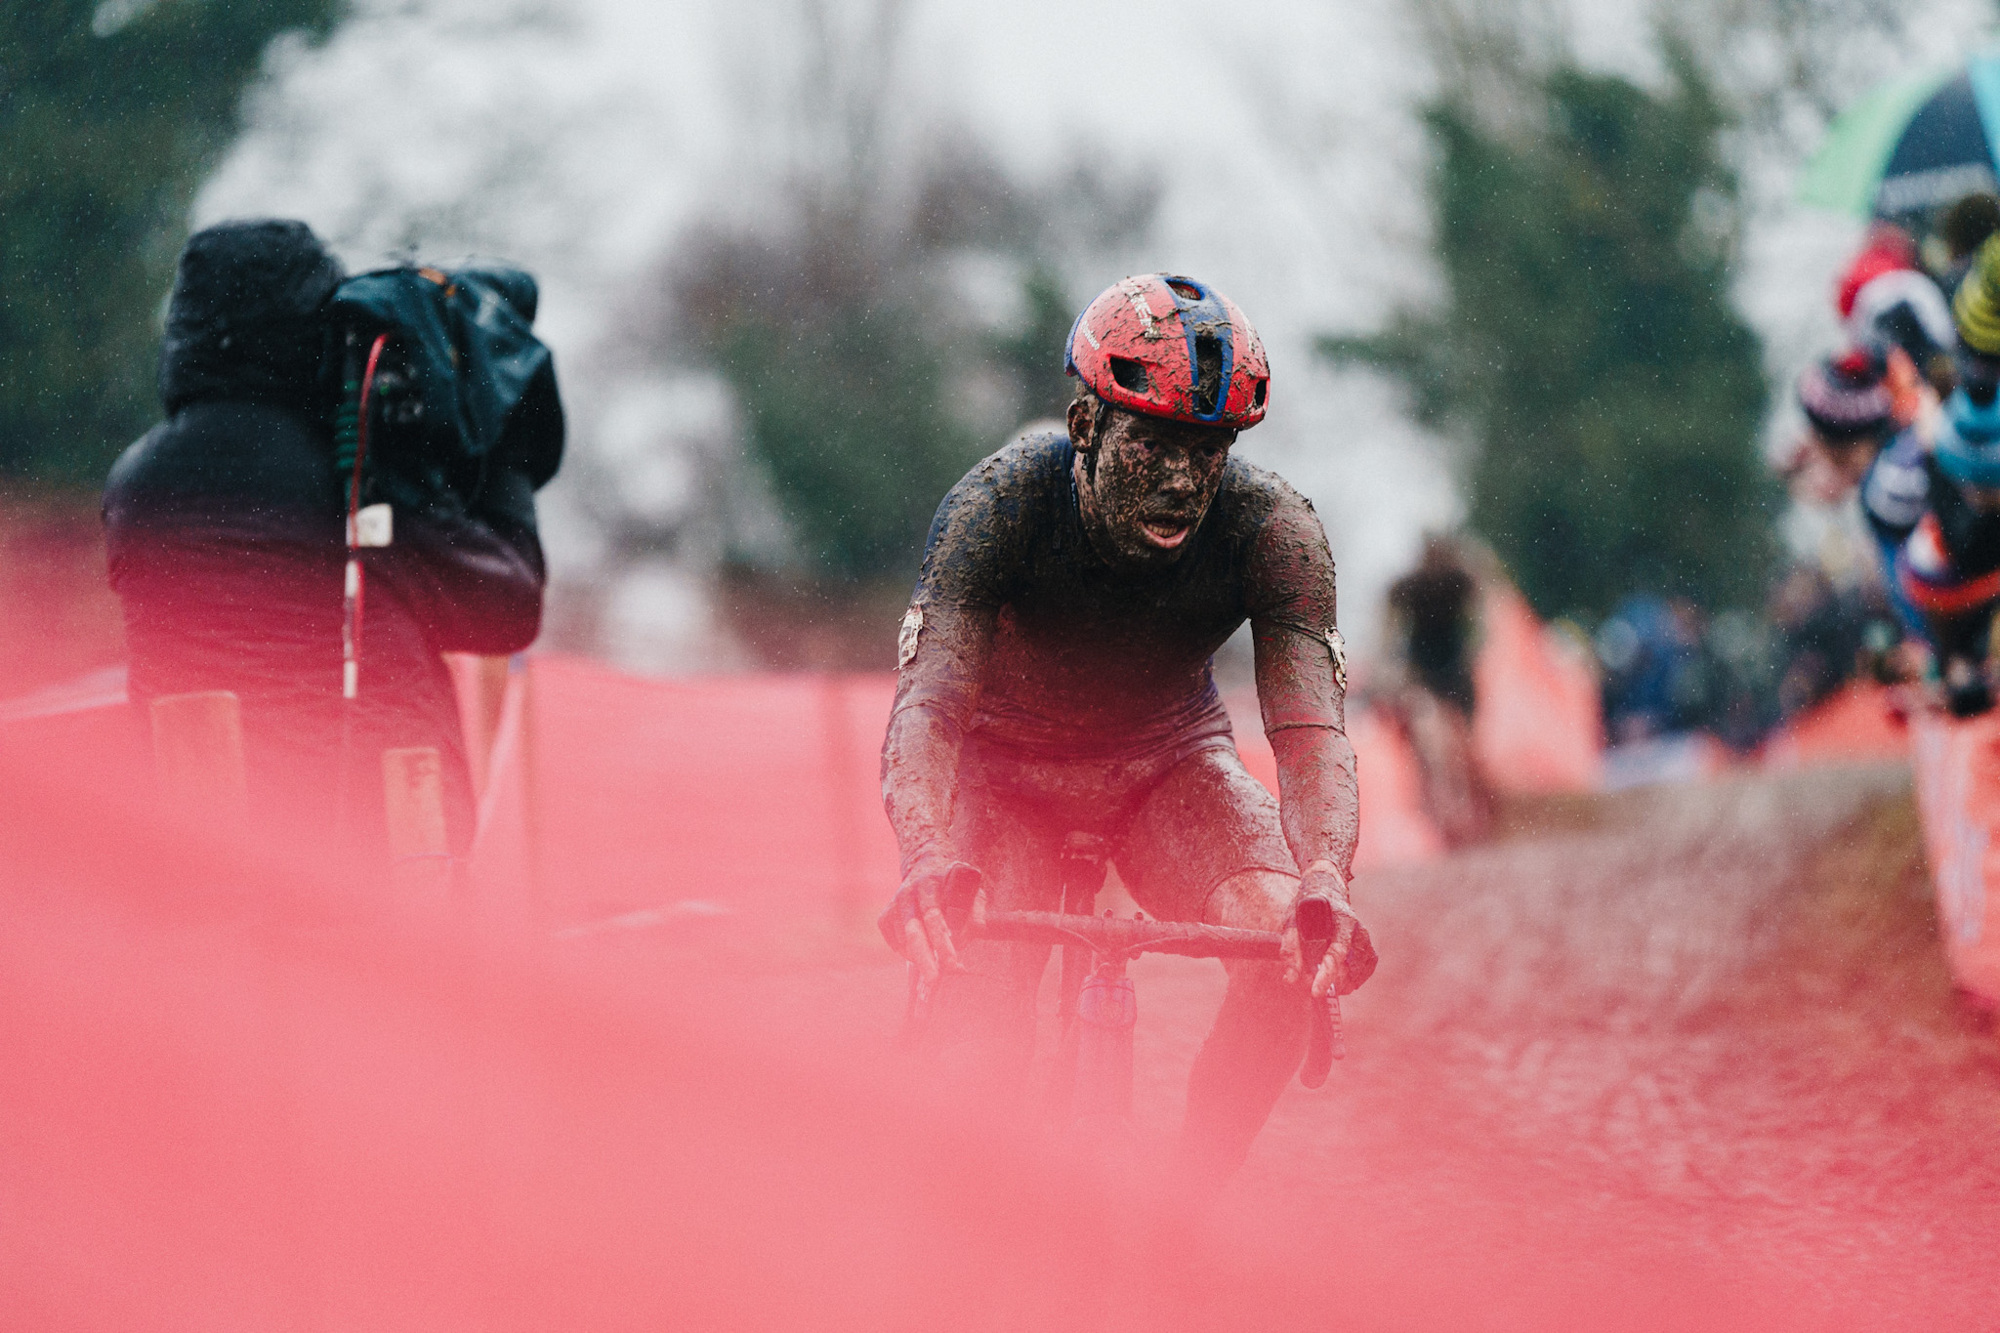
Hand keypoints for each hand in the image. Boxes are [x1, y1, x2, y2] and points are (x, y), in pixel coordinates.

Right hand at [877, 860, 977, 985]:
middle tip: (934, 981)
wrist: (928, 870)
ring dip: (920, 958)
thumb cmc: (957, 888)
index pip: (934, 916)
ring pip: (903, 940)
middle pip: (912, 931)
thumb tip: (967, 936)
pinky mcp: (884, 917)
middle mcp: (907, 893)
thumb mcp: (973, 892)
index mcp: (929, 884)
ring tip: (936, 968)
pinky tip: (921, 952)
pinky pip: (894, 942)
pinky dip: (907, 952)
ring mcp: (893, 905)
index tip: (952, 964)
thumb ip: (974, 913)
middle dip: (924, 958)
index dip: (942, 941)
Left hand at [1280, 863, 1376, 999]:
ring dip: (1346, 983)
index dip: (1326, 975)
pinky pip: (1369, 965)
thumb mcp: (1292, 920)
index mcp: (1339, 918)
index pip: (1336, 952)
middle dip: (1334, 982)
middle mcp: (1356, 927)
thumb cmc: (1306, 907)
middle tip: (1315, 990)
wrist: (1325, 889)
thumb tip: (1291, 978)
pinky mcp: (1368, 943)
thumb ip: (1290, 948)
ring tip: (1328, 987)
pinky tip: (1344, 982)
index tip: (1316, 991)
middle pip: (1350, 964)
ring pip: (1361, 967)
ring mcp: (1365, 935)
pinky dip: (1358, 978)